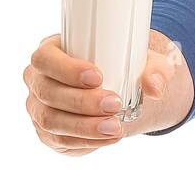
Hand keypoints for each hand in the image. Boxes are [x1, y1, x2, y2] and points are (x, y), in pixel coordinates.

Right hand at [23, 29, 191, 154]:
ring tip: (115, 127)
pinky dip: (85, 141)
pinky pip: (60, 141)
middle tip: (115, 104)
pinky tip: (108, 138)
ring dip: (84, 126)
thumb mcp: (142, 61)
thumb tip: (155, 87)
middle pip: (48, 93)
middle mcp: (38, 81)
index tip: (98, 76)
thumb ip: (155, 69)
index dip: (66, 68)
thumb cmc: (123, 66)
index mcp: (52, 52)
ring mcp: (39, 108)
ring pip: (51, 121)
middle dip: (82, 101)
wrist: (118, 92)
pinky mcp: (48, 133)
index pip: (44, 58)